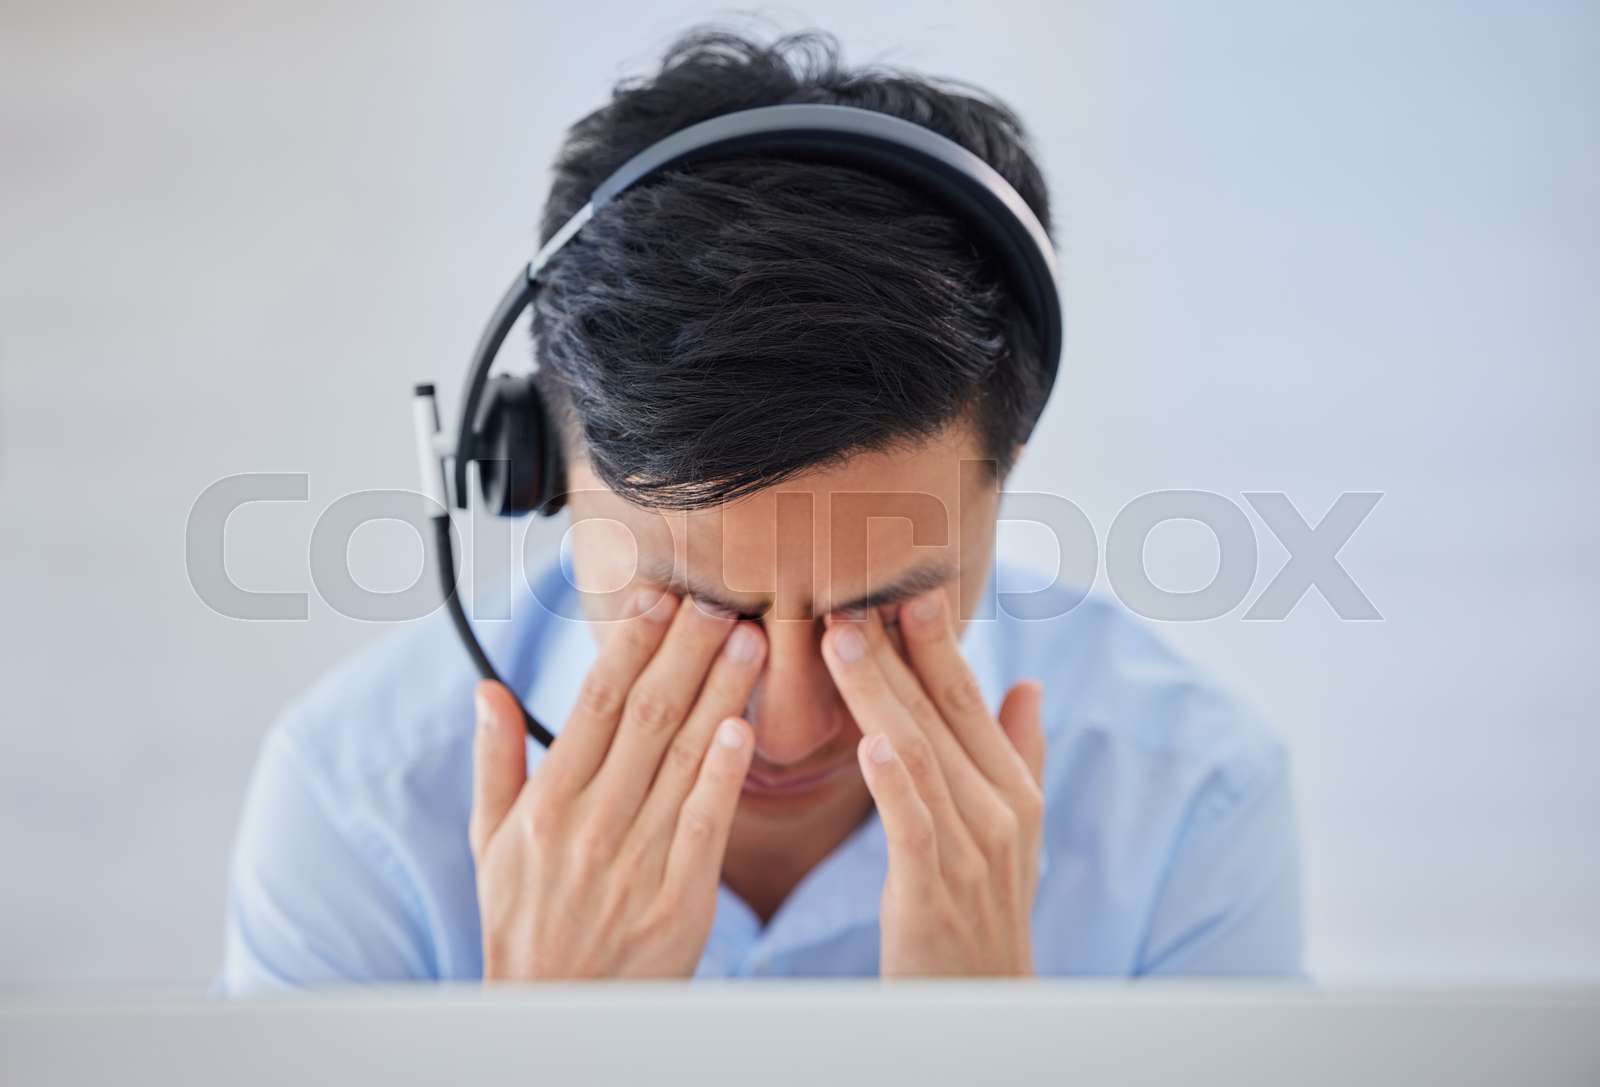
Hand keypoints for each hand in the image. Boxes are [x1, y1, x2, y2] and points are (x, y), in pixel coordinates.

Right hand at [469, 590, 764, 979]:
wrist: (556, 1015)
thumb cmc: (524, 923)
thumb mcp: (492, 843)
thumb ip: (495, 762)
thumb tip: (488, 691)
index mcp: (546, 805)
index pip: (593, 705)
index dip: (630, 645)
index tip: (659, 596)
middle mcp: (589, 824)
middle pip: (645, 718)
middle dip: (687, 652)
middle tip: (722, 600)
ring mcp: (635, 861)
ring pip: (682, 759)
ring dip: (719, 694)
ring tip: (750, 642)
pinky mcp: (679, 899)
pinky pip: (704, 824)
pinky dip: (723, 775)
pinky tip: (743, 729)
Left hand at [821, 590, 1045, 976]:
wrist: (984, 1009)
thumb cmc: (984, 913)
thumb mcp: (1014, 830)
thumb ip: (1020, 754)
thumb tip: (1028, 684)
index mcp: (1012, 787)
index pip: (966, 697)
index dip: (933, 640)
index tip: (900, 584)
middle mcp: (999, 809)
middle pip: (940, 711)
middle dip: (895, 647)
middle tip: (852, 589)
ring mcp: (970, 850)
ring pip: (917, 752)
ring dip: (878, 691)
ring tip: (840, 639)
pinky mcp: (932, 892)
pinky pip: (912, 825)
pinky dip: (892, 782)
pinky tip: (868, 741)